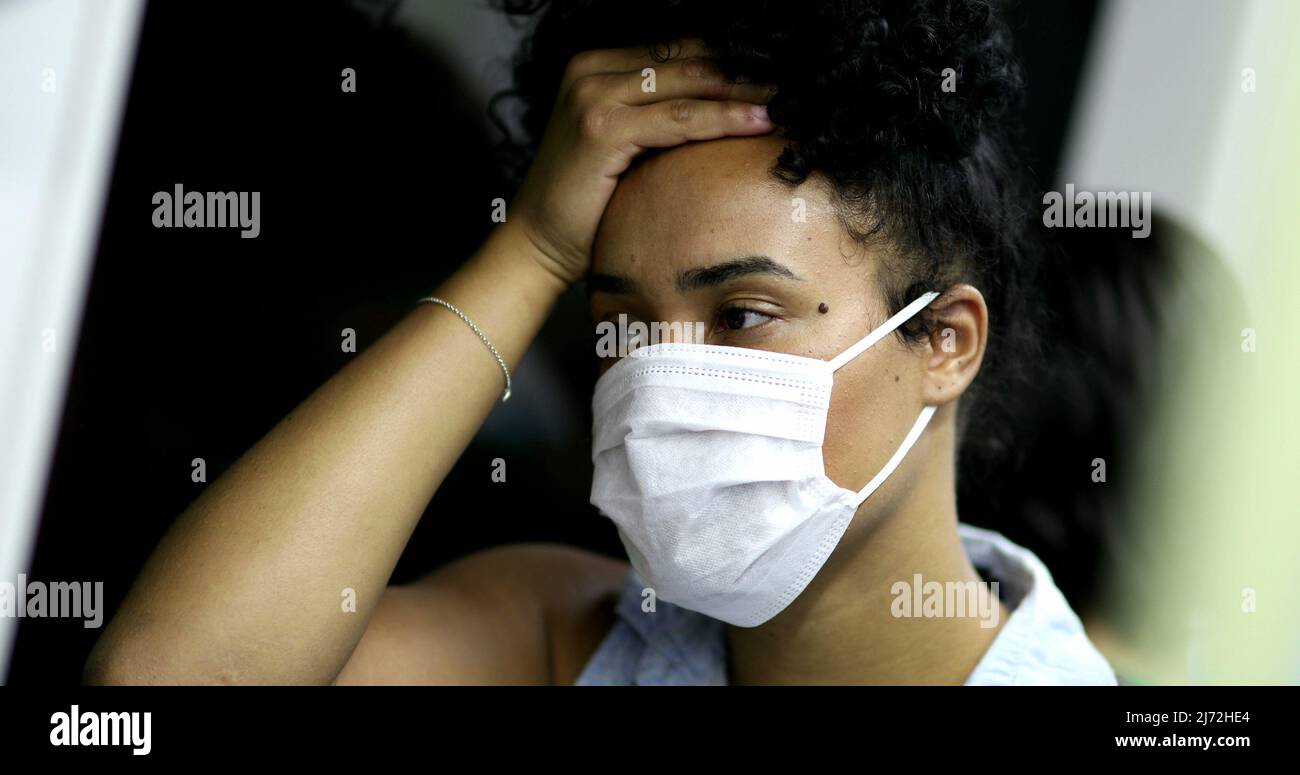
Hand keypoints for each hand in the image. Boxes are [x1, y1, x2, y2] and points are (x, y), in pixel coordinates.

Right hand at [508, 39, 774, 285]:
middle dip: (745, 69)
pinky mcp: (602, 127)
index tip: (775, 73)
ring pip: (689, 83)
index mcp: (596, 66)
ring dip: (744, 90)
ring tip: (789, 98)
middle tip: (796, 80)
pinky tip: (758, 122)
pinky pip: (678, 120)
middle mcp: (591, 69)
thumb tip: (726, 108)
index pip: (679, 51)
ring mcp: (594, 95)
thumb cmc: (585, 206)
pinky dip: (722, 119)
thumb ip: (660, 120)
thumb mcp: (626, 147)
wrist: (537, 245)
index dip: (730, 59)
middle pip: (688, 59)